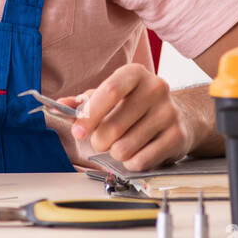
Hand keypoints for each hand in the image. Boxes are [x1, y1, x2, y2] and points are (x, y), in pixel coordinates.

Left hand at [61, 64, 194, 170]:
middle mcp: (156, 88)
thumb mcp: (109, 97)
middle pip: (114, 126)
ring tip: (121, 146)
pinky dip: (132, 163)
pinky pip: (142, 160)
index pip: (109, 91)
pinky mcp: (178, 136)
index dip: (90, 115)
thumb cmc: (136, 105)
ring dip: (116, 154)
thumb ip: (81, 103)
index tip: (78, 132)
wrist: (181, 115)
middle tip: (101, 142)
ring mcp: (169, 112)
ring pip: (126, 147)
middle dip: (99, 141)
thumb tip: (56, 106)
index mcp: (134, 73)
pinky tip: (135, 154)